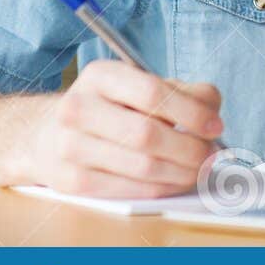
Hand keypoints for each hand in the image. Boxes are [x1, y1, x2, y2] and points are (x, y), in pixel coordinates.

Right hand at [21, 59, 222, 198]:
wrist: (48, 135)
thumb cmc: (110, 108)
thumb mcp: (140, 86)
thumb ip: (182, 91)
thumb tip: (212, 114)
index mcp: (100, 76)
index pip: (152, 92)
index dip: (190, 111)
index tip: (216, 126)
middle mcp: (77, 108)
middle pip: (146, 133)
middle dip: (189, 148)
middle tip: (211, 155)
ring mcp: (69, 146)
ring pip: (140, 165)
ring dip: (180, 172)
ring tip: (198, 169)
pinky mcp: (69, 180)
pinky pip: (125, 189)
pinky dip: (159, 188)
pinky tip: (174, 182)